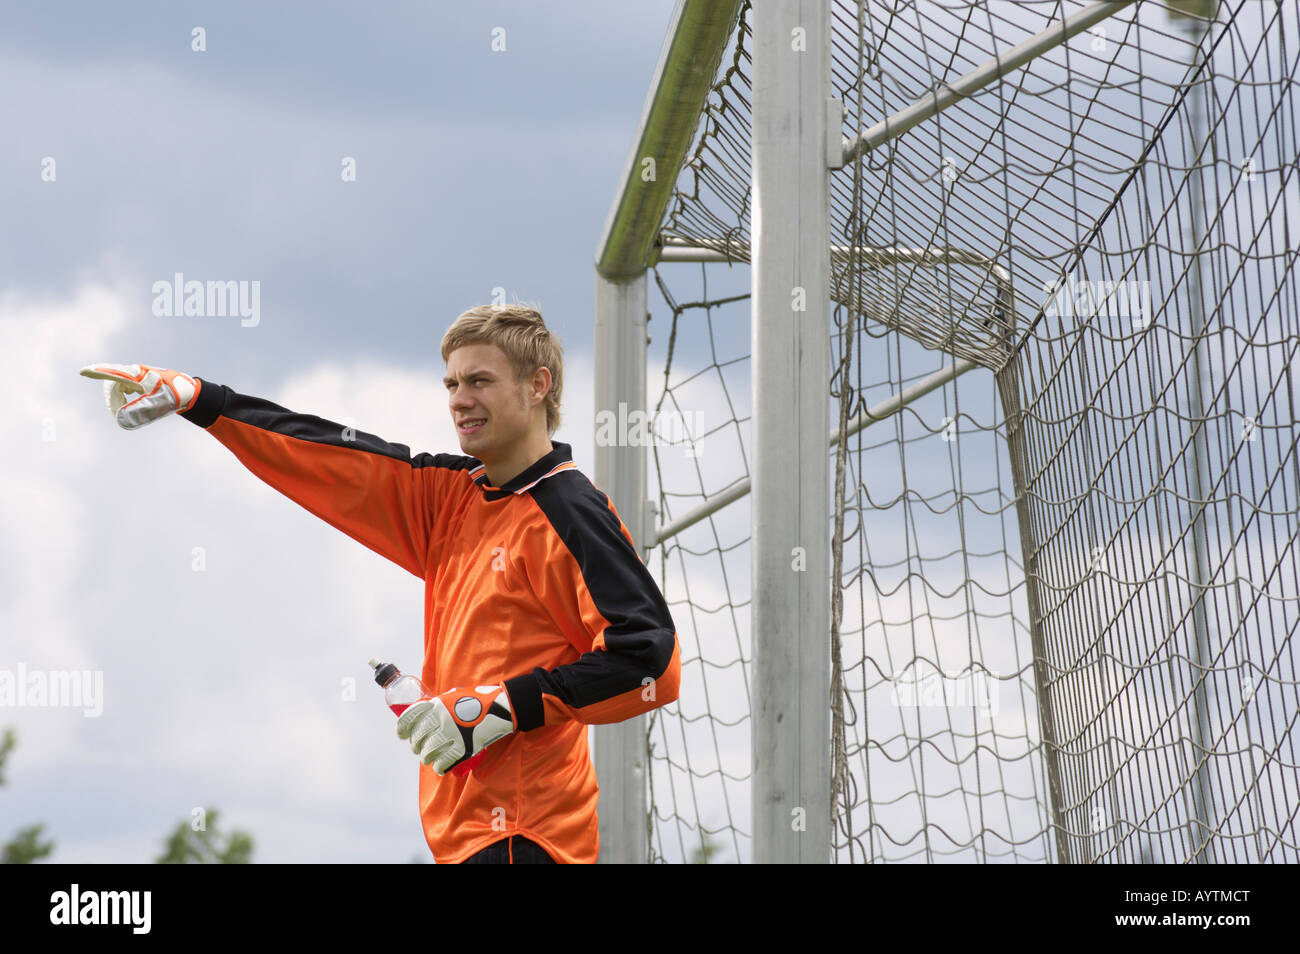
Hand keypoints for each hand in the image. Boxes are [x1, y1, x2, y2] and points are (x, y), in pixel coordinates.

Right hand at [78, 363, 199, 429]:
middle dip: (113, 402)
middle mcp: (134, 372)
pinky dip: (121, 401)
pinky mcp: (134, 382)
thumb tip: (119, 420)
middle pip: (112, 386)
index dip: (99, 372)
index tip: (83, 371)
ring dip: (117, 403)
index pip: (115, 372)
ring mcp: (133, 376)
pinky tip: (129, 406)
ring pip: (115, 389)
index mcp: (139, 374)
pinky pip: (119, 391)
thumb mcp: (159, 405)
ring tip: (132, 412)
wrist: (187, 391)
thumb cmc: (174, 395)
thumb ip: (140, 411)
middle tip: (120, 416)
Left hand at [396, 684, 515, 774]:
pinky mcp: (463, 747)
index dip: (403, 727)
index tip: (401, 734)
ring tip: (428, 758)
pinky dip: (439, 767)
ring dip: (426, 757)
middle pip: (418, 737)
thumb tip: (425, 715)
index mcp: (437, 704)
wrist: (501, 708)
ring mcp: (452, 733)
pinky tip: (440, 767)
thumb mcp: (454, 696)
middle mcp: (441, 718)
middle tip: (419, 749)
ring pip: (428, 752)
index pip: (411, 716)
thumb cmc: (477, 700)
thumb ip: (439, 705)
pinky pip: (443, 762)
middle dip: (416, 745)